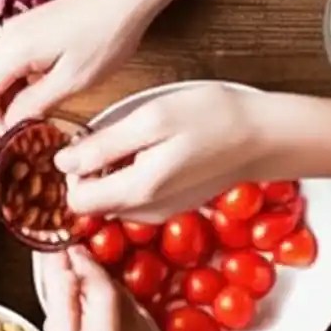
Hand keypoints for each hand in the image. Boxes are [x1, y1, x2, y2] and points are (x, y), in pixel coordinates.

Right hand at [0, 0, 161, 133]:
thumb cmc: (106, 35)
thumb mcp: (72, 80)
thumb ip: (34, 104)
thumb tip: (11, 123)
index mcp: (12, 49)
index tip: (12, 136)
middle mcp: (7, 36)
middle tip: (22, 129)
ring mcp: (19, 29)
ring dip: (10, 95)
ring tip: (39, 113)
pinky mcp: (32, 27)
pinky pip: (13, 59)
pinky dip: (21, 80)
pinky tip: (47, 89)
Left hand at [55, 84, 281, 221]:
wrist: (268, 135)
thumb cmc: (214, 119)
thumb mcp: (152, 120)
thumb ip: (104, 146)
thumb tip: (63, 163)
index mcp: (137, 192)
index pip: (76, 202)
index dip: (70, 173)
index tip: (81, 143)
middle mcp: (146, 211)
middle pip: (92, 202)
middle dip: (87, 172)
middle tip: (106, 135)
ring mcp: (161, 210)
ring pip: (112, 197)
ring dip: (108, 171)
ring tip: (130, 138)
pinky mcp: (172, 203)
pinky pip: (135, 193)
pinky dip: (130, 173)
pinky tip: (148, 147)